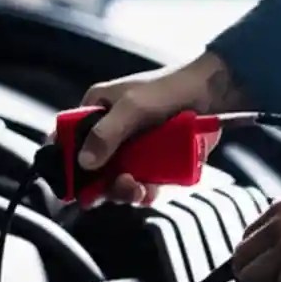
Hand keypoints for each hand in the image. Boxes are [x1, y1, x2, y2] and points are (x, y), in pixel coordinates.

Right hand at [74, 52, 246, 206]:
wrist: (214, 93)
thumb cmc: (169, 89)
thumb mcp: (133, 108)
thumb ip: (106, 134)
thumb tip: (84, 163)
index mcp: (96, 110)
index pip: (68, 138)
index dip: (66, 161)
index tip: (73, 182)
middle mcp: (109, 131)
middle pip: (91, 168)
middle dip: (102, 184)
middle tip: (120, 185)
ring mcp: (131, 149)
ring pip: (116, 180)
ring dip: (124, 191)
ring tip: (139, 190)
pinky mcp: (152, 162)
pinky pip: (140, 184)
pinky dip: (144, 192)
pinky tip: (150, 191)